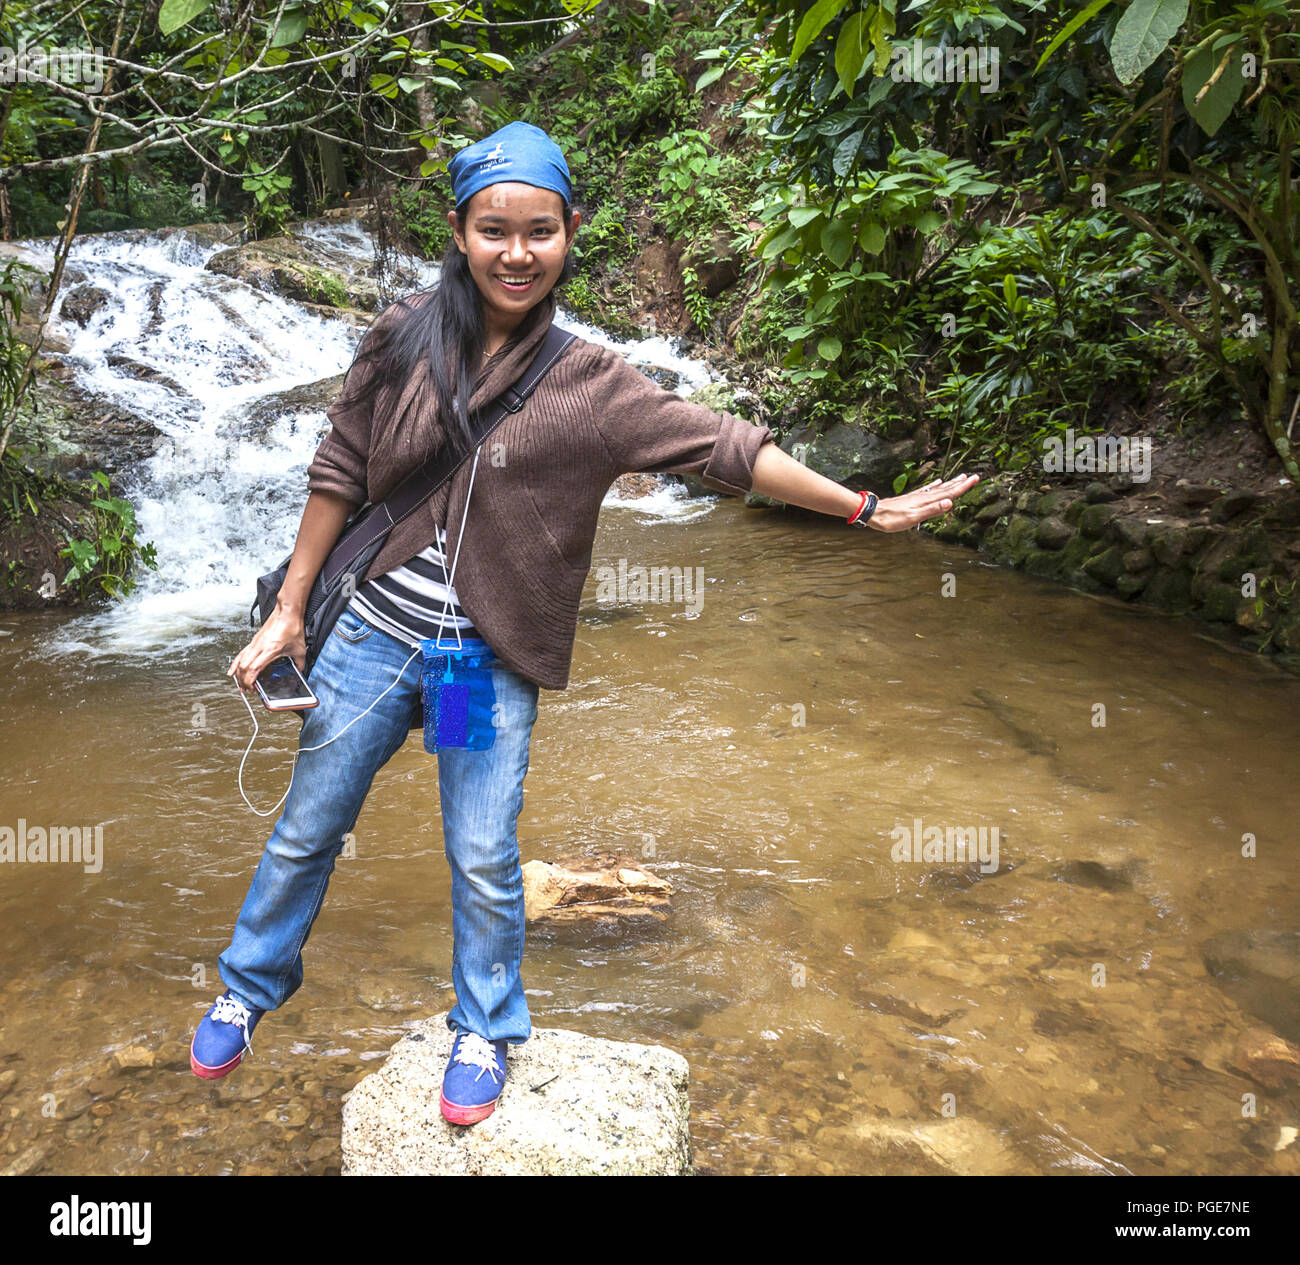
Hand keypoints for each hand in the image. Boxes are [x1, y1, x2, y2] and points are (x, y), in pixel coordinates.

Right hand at [228, 605, 307, 691]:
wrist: (287, 612)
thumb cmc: (292, 626)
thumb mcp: (300, 649)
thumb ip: (299, 663)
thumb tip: (299, 671)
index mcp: (269, 650)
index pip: (254, 668)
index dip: (250, 680)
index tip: (253, 688)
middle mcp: (259, 647)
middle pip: (244, 667)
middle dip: (243, 681)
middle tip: (248, 690)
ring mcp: (255, 644)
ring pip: (240, 661)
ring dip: (238, 674)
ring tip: (240, 685)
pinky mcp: (254, 641)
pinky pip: (241, 654)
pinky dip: (235, 664)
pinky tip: (232, 671)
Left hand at [864, 474, 980, 531]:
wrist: (873, 513)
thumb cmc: (892, 519)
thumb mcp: (913, 518)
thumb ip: (932, 510)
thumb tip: (950, 502)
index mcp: (926, 501)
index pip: (949, 493)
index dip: (963, 486)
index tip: (975, 478)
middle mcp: (924, 496)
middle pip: (946, 488)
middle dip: (960, 483)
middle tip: (974, 476)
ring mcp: (917, 497)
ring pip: (939, 488)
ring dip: (951, 483)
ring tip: (961, 477)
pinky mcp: (911, 498)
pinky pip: (927, 490)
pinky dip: (935, 485)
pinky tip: (938, 482)